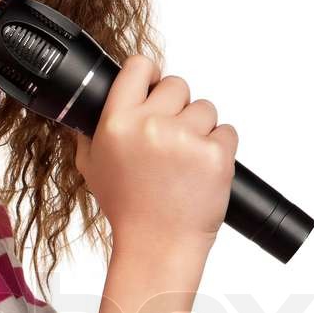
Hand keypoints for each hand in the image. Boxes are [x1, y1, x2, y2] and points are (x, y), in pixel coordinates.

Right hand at [72, 52, 239, 249]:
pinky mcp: (216, 153)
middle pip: (177, 85)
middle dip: (177, 108)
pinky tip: (201, 170)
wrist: (158, 245)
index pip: (139, 67)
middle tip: (170, 140)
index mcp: (117, 123)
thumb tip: (86, 109)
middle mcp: (149, 125)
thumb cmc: (128, 209)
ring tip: (185, 161)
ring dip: (200, 128)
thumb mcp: (92, 169)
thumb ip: (89, 134)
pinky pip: (227, 131)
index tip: (154, 87)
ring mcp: (185, 138)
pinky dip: (219, 148)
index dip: (150, 75)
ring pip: (205, 108)